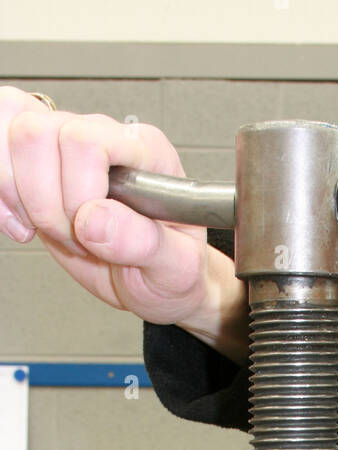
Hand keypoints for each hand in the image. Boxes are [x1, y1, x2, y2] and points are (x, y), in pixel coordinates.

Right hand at [0, 87, 246, 362]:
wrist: (156, 284)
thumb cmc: (173, 272)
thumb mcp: (177, 271)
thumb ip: (144, 243)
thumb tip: (95, 220)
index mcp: (145, 152)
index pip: (87, 139)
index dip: (77, 192)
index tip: (93, 232)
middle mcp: (104, 139)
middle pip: (38, 133)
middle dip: (46, 201)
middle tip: (76, 238)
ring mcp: (68, 151)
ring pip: (13, 135)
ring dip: (20, 196)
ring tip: (52, 231)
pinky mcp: (41, 168)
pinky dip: (0, 195)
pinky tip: (22, 225)